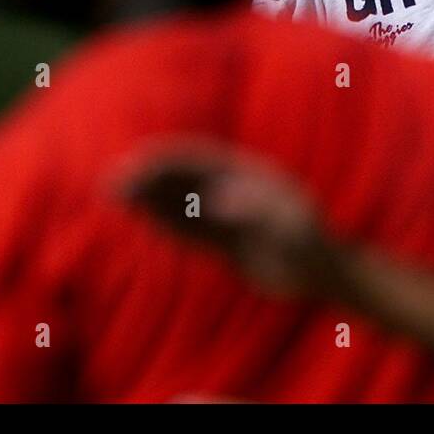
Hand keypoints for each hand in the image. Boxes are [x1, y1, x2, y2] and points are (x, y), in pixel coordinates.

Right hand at [118, 141, 339, 296]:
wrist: (321, 273)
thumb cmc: (311, 244)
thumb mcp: (290, 225)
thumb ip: (255, 210)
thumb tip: (216, 200)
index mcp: (249, 174)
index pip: (200, 160)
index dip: (167, 160)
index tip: (136, 164)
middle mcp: (234, 190)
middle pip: (184, 178)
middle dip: (148, 177)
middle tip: (112, 182)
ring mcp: (227, 215)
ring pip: (180, 202)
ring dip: (149, 198)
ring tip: (115, 194)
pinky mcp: (224, 241)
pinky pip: (187, 229)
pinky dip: (162, 222)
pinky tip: (141, 218)